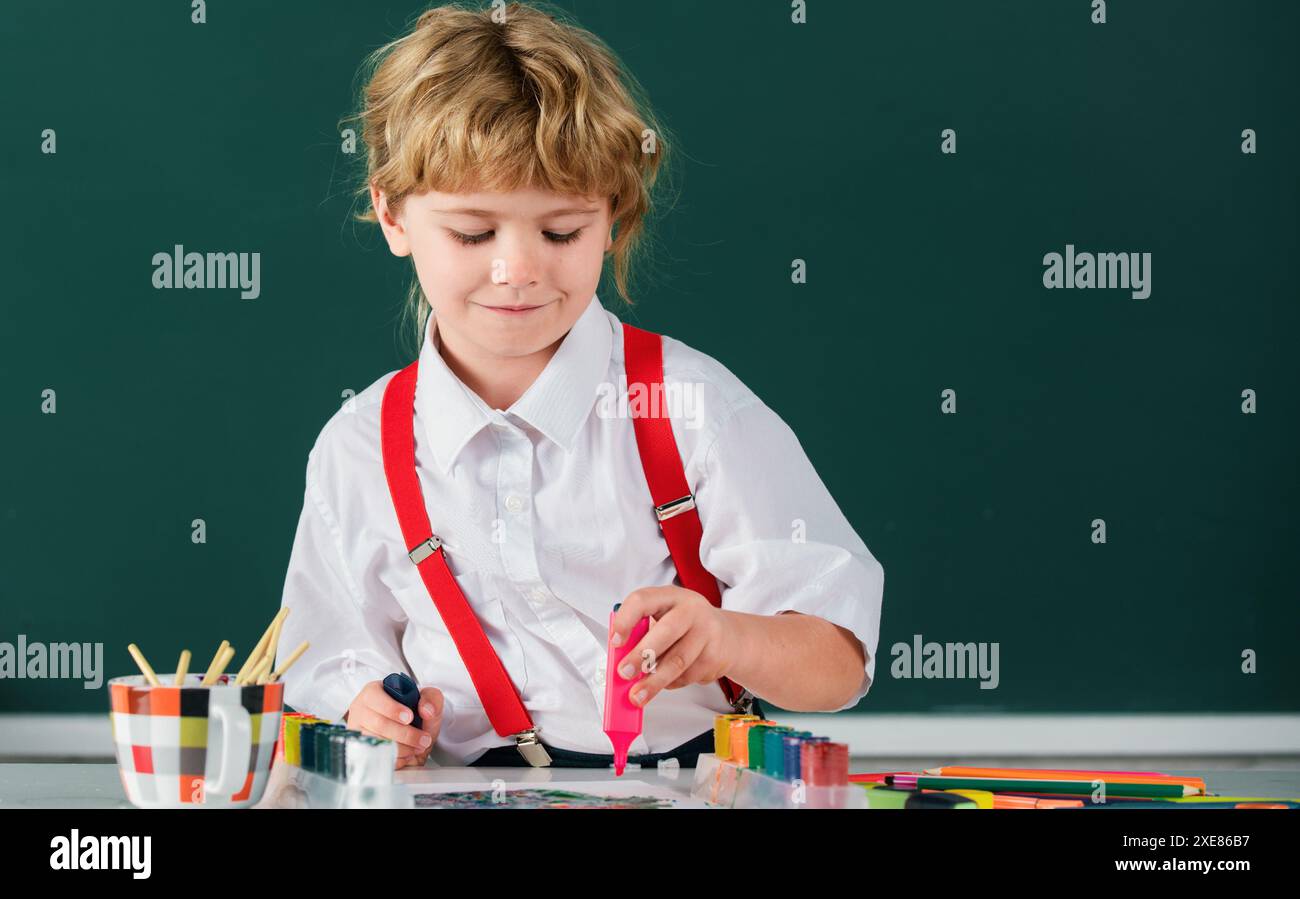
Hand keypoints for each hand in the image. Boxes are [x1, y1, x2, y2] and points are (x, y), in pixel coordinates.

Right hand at [344, 681, 444, 768]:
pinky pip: (376, 756)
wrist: (411, 739)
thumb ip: (432, 698)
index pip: (375, 697)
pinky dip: (395, 758)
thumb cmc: (414, 716)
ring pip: (377, 742)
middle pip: (379, 723)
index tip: (410, 718)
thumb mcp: (427, 702)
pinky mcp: (360, 750)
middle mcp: (361, 710)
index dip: (393, 708)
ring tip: (418, 747)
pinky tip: (406, 755)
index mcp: (373, 692)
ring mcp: (358, 731)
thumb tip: (426, 710)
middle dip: (405, 734)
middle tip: (424, 739)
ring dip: (402, 748)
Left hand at [610, 586, 740, 707]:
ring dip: (654, 681)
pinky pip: (688, 675)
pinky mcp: (715, 655)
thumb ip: (642, 632)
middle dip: (641, 655)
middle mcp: (691, 610)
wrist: (728, 636)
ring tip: (638, 694)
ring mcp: (707, 632)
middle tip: (624, 673)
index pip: (643, 600)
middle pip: (666, 631)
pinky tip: (667, 681)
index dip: (626, 620)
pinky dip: (672, 683)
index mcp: (670, 596)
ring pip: (678, 660)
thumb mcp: (664, 618)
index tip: (615, 642)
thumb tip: (619, 658)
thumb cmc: (685, 626)